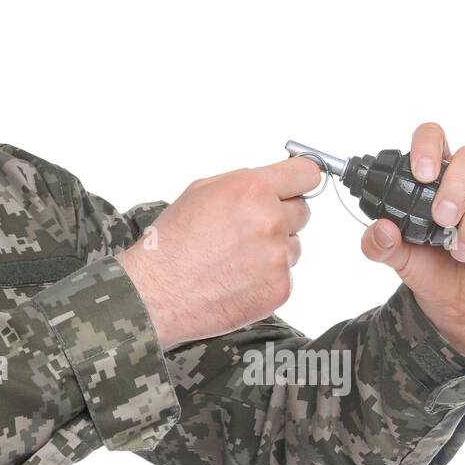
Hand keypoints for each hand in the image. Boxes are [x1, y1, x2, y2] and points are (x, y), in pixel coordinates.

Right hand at [115, 157, 319, 349]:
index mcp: (252, 190)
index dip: (300, 179)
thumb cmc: (172, 242)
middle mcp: (270, 220)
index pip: (308, 173)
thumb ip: (245, 183)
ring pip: (294, 245)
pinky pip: (285, 275)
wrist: (157, 291)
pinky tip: (237, 278)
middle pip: (303, 211)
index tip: (296, 185)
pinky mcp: (280, 288)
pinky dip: (266, 277)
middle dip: (281, 217)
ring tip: (236, 258)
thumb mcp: (201, 192)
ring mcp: (278, 257)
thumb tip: (274, 182)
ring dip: (274, 249)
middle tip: (247, 230)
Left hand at [360, 121, 464, 355]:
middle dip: (456, 188)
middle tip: (441, 219)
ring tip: (458, 252)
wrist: (455, 303)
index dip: (428, 146)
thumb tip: (379, 228)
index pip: (434, 137)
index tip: (420, 174)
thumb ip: (379, 243)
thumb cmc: (427, 267)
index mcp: (435, 176)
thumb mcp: (396, 257)